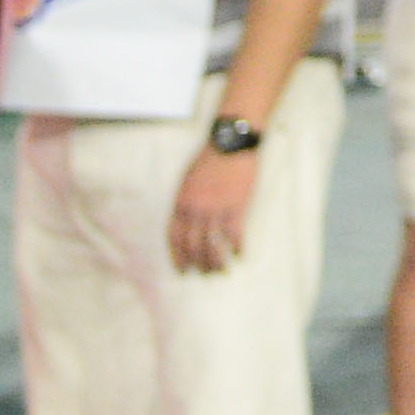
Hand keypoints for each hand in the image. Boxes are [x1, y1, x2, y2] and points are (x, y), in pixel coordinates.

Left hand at [169, 142, 260, 273]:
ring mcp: (216, 209)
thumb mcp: (187, 179)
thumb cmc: (209, 157)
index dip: (178, 256)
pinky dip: (237, 247)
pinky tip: (239, 254)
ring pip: (213, 245)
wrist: (231, 141)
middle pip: (194, 246)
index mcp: (181, 203)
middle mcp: (196, 210)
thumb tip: (186, 222)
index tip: (182, 269)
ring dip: (216, 261)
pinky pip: (235, 234)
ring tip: (221, 270)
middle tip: (204, 273)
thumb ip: (185, 202)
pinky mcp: (236, 206)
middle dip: (198, 263)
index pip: (175, 237)